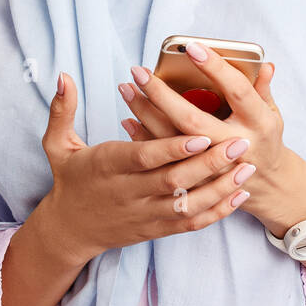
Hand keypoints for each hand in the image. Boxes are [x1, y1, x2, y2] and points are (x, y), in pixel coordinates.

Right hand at [38, 71, 258, 265]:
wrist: (70, 229)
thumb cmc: (70, 179)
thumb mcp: (57, 145)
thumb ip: (62, 110)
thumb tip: (63, 76)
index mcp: (109, 167)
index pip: (145, 157)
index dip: (174, 148)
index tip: (202, 134)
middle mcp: (130, 193)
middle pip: (175, 181)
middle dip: (210, 163)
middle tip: (240, 144)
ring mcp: (146, 214)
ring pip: (189, 205)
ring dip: (221, 188)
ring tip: (248, 168)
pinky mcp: (157, 228)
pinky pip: (191, 223)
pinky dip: (218, 211)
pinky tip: (239, 194)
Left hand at [123, 42, 288, 215]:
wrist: (267, 185)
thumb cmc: (265, 140)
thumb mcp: (273, 114)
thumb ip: (263, 90)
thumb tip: (265, 65)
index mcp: (258, 124)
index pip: (237, 91)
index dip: (215, 68)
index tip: (192, 48)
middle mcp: (234, 146)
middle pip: (192, 119)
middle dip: (162, 94)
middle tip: (140, 71)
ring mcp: (213, 167)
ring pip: (171, 141)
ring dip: (145, 113)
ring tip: (127, 88)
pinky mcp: (196, 180)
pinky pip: (164, 160)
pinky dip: (143, 139)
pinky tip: (127, 120)